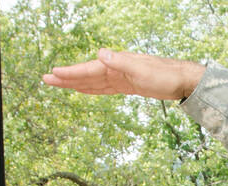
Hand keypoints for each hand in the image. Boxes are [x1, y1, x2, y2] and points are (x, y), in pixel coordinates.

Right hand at [43, 48, 205, 100]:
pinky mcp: (127, 85)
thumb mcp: (142, 70)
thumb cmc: (165, 75)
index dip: (70, 73)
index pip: (88, 70)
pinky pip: (104, 87)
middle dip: (66, 78)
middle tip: (46, 79)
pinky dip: (92, 88)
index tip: (53, 74)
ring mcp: (120, 77)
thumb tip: (100, 53)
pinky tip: (84, 89)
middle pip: (86, 75)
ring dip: (76, 83)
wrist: (182, 80)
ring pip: (93, 81)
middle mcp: (115, 68)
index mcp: (116, 64)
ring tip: (58, 84)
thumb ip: (120, 62)